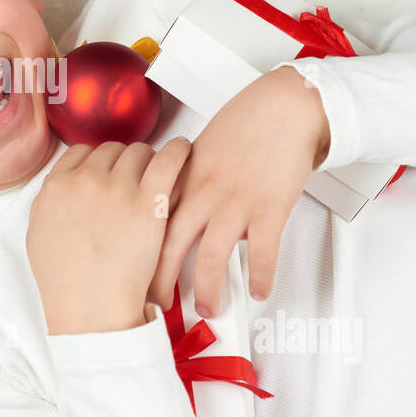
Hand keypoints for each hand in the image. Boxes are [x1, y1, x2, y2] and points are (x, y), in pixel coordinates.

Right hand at [27, 138, 191, 335]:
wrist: (91, 309)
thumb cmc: (67, 282)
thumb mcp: (38, 236)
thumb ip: (47, 204)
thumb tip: (57, 191)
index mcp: (57, 186)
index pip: (81, 153)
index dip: (97, 162)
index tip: (108, 172)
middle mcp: (86, 180)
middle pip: (112, 151)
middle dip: (124, 164)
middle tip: (134, 182)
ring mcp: (118, 188)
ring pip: (140, 152)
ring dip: (149, 162)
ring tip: (158, 177)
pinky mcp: (149, 201)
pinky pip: (169, 158)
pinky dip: (178, 149)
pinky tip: (183, 151)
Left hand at [148, 66, 329, 316]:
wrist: (283, 107)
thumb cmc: (245, 124)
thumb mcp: (201, 151)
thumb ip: (185, 182)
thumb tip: (173, 208)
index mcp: (184, 180)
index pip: (150, 223)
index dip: (138, 252)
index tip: (131, 272)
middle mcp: (203, 194)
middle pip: (171, 247)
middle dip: (161, 282)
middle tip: (157, 305)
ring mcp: (236, 204)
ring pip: (212, 258)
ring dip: (208, 290)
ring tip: (208, 309)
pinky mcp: (269, 210)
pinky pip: (262, 254)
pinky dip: (260, 277)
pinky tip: (259, 290)